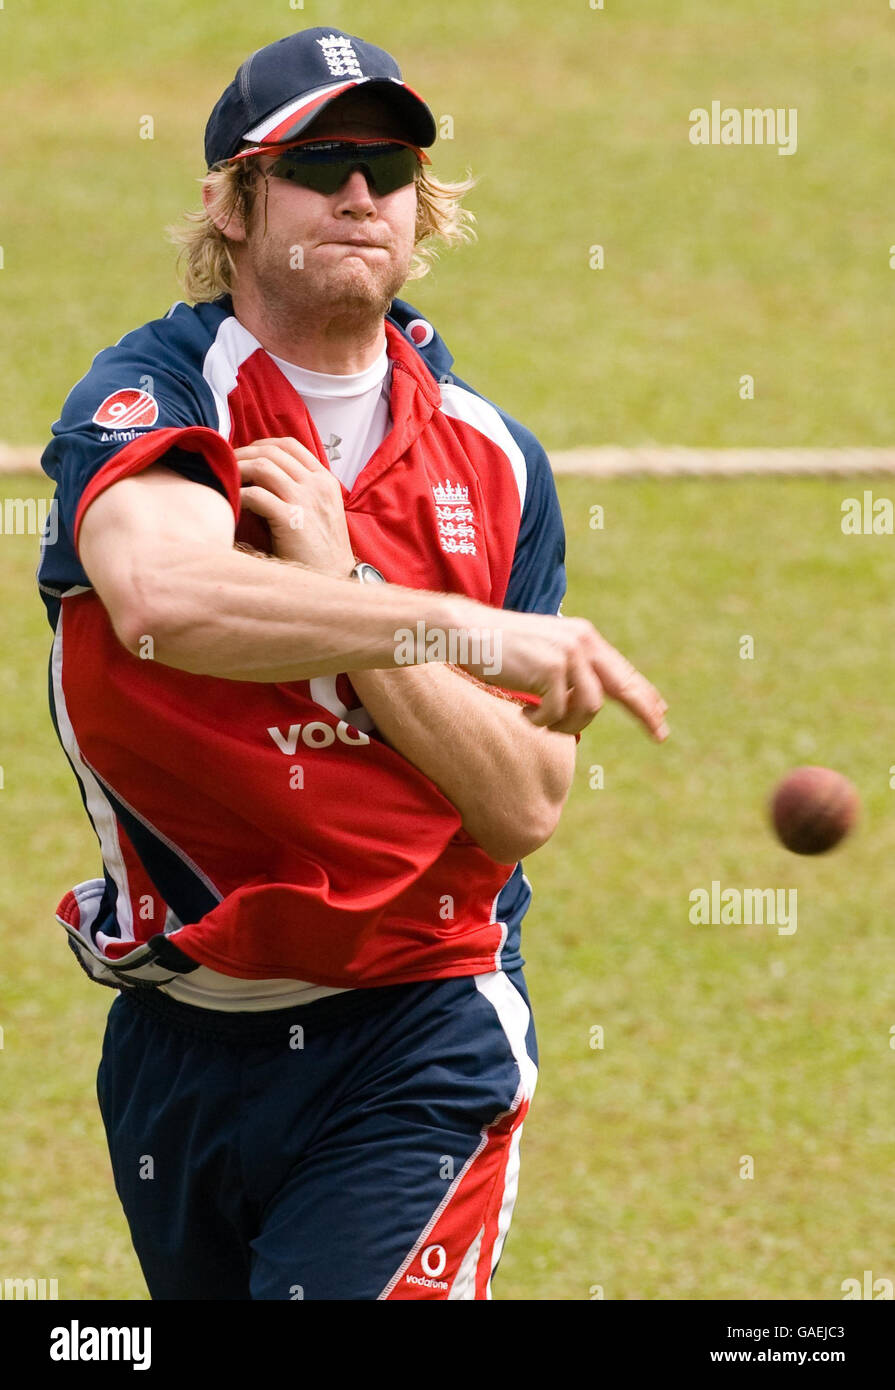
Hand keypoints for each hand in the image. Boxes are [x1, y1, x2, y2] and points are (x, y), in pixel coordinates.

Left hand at [234, 436, 354, 576]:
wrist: (333, 580)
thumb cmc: (321, 551)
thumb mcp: (320, 511)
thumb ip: (301, 490)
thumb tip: (263, 475)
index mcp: (324, 480)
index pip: (289, 445)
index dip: (261, 444)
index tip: (245, 454)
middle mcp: (316, 485)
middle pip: (272, 451)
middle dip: (243, 454)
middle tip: (225, 465)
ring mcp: (305, 500)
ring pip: (262, 467)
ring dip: (238, 469)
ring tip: (225, 480)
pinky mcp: (291, 520)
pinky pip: (256, 495)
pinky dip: (238, 494)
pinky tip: (231, 502)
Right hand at [456, 607, 668, 739]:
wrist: (468, 631)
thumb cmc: (499, 647)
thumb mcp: (543, 652)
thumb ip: (569, 669)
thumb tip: (590, 703)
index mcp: (584, 637)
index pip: (622, 671)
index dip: (644, 695)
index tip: (660, 715)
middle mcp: (583, 643)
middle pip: (623, 687)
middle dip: (644, 713)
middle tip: (661, 736)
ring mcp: (568, 654)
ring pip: (588, 709)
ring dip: (566, 725)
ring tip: (542, 721)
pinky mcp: (551, 669)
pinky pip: (556, 713)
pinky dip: (539, 721)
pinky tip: (523, 712)